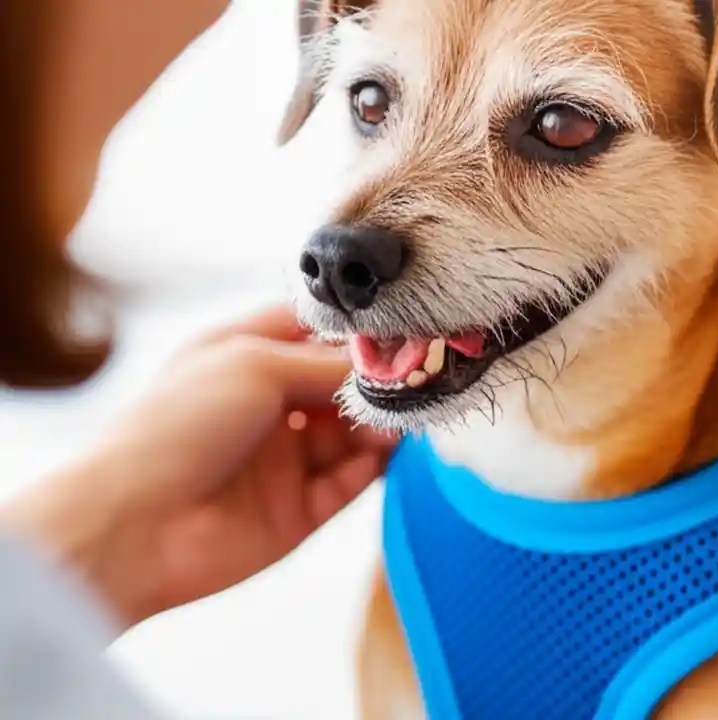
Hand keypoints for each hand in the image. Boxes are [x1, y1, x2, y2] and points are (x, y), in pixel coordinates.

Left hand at [5, 307, 394, 626]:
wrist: (132, 527)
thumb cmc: (174, 429)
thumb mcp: (253, 365)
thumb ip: (325, 362)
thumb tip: (384, 360)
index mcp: (242, 358)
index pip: (312, 332)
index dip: (354, 330)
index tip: (399, 328)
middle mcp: (265, 406)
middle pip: (339, 384)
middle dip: (375, 378)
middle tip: (410, 375)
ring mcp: (284, 459)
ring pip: (353, 433)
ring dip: (380, 421)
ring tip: (400, 414)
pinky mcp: (300, 509)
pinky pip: (351, 481)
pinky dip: (376, 464)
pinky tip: (387, 449)